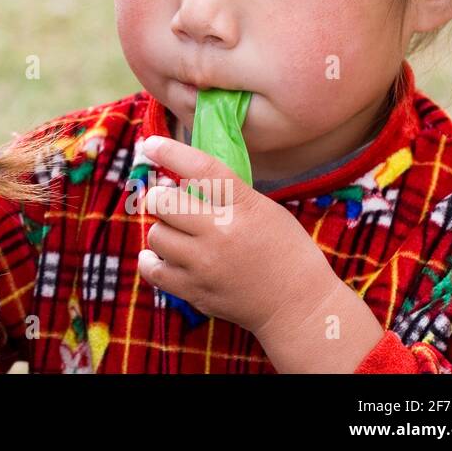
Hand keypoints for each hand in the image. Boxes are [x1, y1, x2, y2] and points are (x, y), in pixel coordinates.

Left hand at [135, 134, 342, 336]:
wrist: (300, 306)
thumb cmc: (286, 250)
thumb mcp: (265, 209)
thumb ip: (228, 194)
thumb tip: (181, 177)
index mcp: (244, 207)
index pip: (202, 170)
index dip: (171, 152)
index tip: (151, 144)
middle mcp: (221, 234)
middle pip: (163, 202)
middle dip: (160, 196)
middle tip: (169, 201)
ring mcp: (205, 266)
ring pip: (156, 235)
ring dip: (162, 229)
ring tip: (177, 232)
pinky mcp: (196, 292)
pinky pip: (152, 270)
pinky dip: (151, 259)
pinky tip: (159, 254)